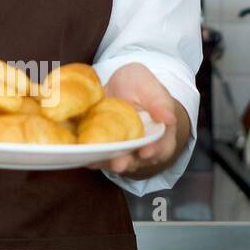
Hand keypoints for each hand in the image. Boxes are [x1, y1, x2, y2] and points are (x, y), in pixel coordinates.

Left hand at [84, 62, 190, 178]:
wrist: (118, 88)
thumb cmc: (138, 86)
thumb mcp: (149, 86)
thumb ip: (159, 101)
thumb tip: (168, 117)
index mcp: (160, 135)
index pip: (160, 146)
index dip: (154, 150)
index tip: (146, 151)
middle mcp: (141, 148)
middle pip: (136, 159)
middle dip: (126, 161)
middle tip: (119, 163)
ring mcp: (121, 150)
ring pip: (114, 161)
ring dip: (105, 162)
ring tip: (95, 161)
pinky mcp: (103, 148)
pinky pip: (96, 156)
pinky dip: (89, 157)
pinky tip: (81, 155)